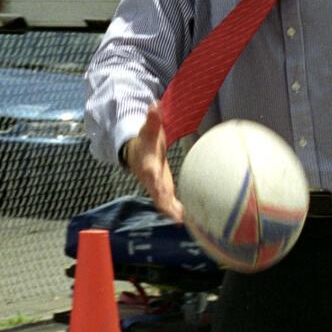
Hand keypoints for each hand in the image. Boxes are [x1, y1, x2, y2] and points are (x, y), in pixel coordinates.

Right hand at [126, 101, 184, 221]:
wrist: (136, 153)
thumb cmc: (144, 140)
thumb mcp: (147, 130)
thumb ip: (152, 119)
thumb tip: (154, 105)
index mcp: (148, 167)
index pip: (152, 179)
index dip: (158, 189)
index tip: (165, 198)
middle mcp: (152, 181)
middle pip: (159, 198)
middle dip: (168, 209)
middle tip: (181, 220)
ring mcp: (158, 188)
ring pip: (166, 205)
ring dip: (177, 216)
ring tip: (193, 226)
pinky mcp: (165, 191)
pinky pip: (172, 204)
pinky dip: (181, 214)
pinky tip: (196, 222)